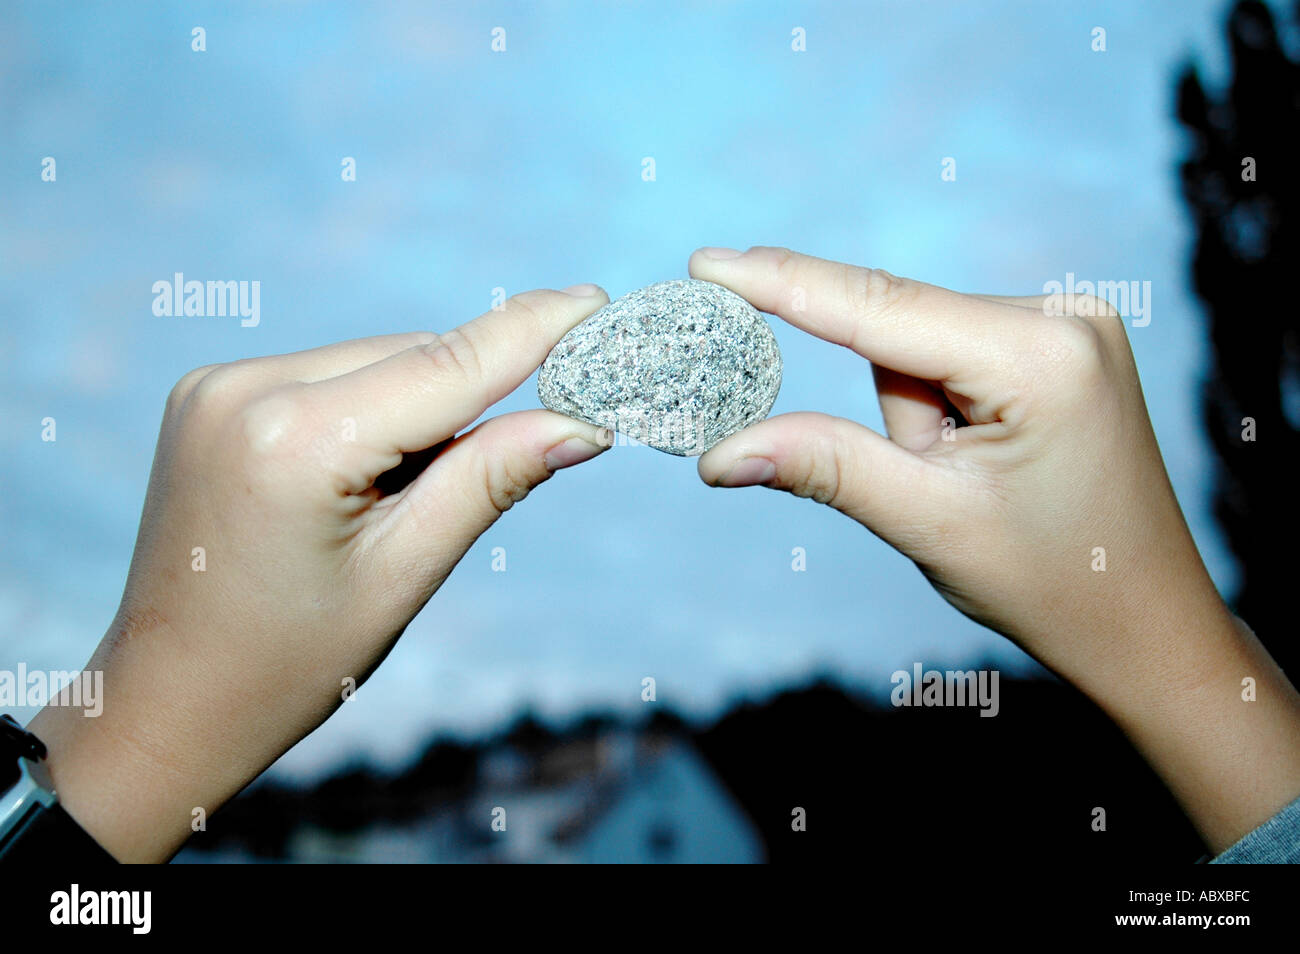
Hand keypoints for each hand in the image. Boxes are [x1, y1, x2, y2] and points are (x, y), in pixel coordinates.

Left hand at [29, 285, 612, 861]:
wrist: (167, 699)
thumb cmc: (289, 660)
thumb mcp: (404, 574)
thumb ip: (492, 479)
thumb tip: (582, 422)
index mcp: (295, 440)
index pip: (448, 364)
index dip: (531, 331)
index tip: (597, 300)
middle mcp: (246, 388)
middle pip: (411, 358)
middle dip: (473, 398)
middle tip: (519, 453)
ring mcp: (217, 384)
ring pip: (372, 362)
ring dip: (418, 408)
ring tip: (398, 506)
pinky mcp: (210, 392)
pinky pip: (327, 376)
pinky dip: (369, 409)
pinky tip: (359, 481)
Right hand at [689, 245, 1299, 852]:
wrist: (1147, 623)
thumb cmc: (1053, 583)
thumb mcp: (927, 524)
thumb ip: (822, 466)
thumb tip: (718, 452)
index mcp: (1040, 356)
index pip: (879, 308)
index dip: (784, 284)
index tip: (708, 262)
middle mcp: (1064, 316)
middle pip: (902, 334)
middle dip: (896, 417)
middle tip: (938, 486)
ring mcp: (1069, 324)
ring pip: (923, 347)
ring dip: (919, 418)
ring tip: (977, 484)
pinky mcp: (1061, 343)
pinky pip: (955, 354)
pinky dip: (942, 408)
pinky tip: (991, 464)